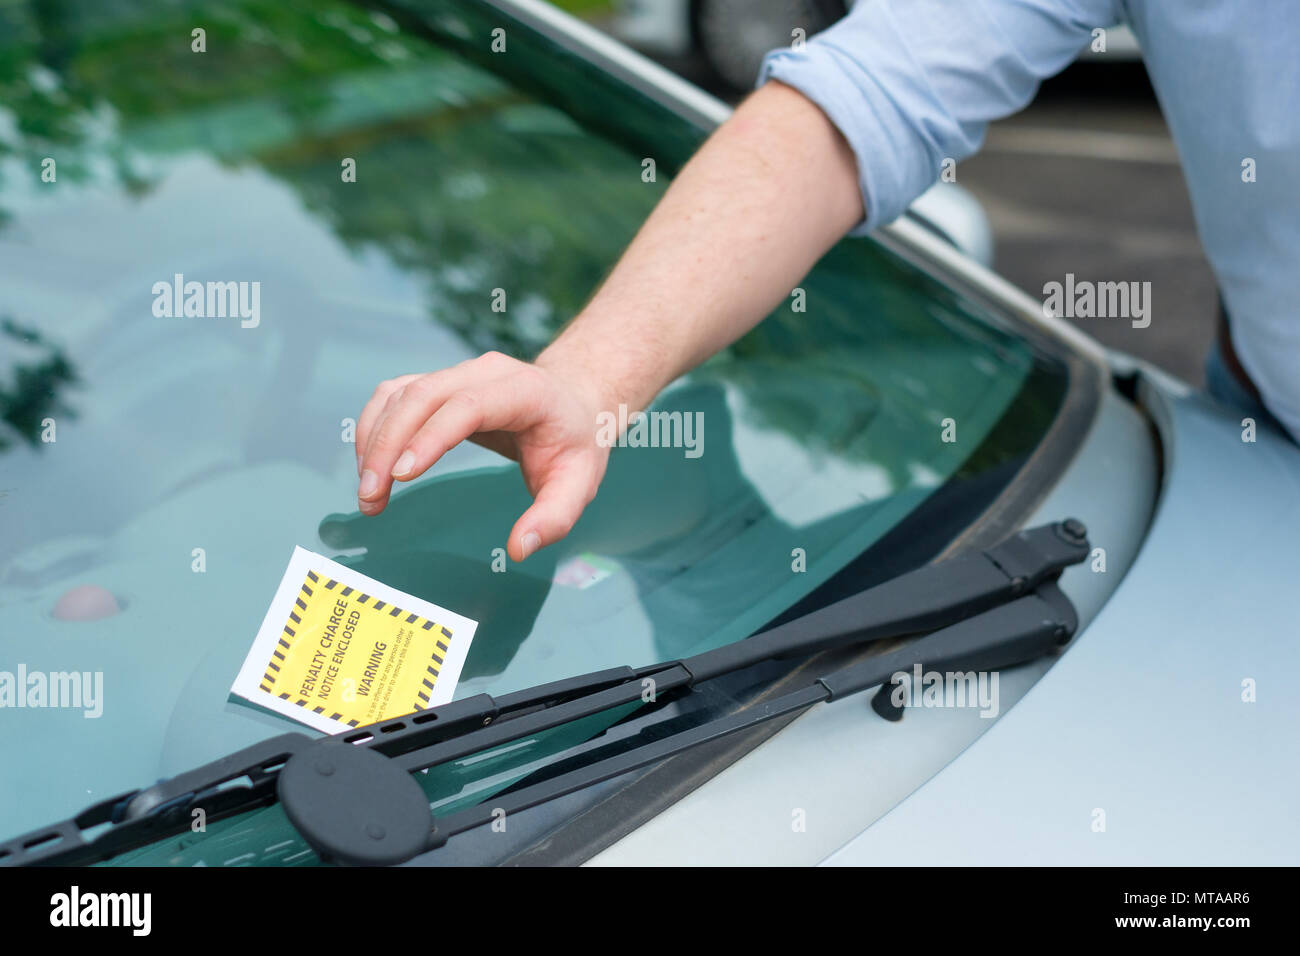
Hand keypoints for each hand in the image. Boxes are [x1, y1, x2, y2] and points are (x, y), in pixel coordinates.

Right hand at [354, 351, 609, 560]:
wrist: (572, 401)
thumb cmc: (574, 443)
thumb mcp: (580, 483)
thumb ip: (553, 518)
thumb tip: (518, 549)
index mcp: (525, 391)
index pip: (469, 405)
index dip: (430, 436)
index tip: (402, 475)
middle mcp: (486, 372)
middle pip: (423, 395)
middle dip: (388, 445)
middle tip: (370, 498)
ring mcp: (459, 373)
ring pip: (401, 393)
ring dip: (374, 439)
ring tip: (368, 493)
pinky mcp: (439, 383)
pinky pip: (395, 395)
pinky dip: (375, 427)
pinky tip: (370, 466)